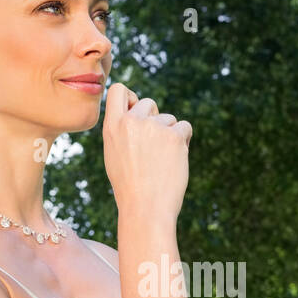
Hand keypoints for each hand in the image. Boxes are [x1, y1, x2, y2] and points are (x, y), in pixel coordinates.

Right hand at [103, 81, 191, 221]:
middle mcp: (132, 121)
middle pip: (149, 103)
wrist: (146, 208)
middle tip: (153, 147)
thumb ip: (123, 130)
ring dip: (170, 135)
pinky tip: (175, 159)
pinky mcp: (175, 135)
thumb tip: (138, 111)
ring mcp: (154, 127)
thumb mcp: (114, 154)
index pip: (118, 90)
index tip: (136, 111)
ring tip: (162, 161)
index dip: (131, 97)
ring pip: (169, 118)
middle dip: (155, 119)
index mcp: (113, 126)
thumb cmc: (129, 186)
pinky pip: (185, 127)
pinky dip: (184, 141)